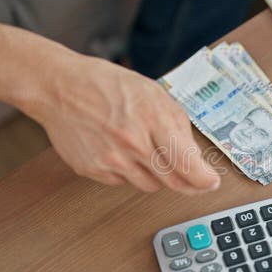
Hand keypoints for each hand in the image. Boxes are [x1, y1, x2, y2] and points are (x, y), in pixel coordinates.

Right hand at [27, 54, 219, 193]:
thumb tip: (194, 156)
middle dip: (189, 184)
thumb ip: (177, 124)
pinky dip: (129, 172)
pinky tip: (120, 150)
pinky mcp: (93, 171)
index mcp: (153, 119)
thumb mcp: (153, 93)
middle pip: (172, 182)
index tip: (211, 183)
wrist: (59, 87)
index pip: (188, 164)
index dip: (204, 180)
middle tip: (196, 181)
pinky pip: (123, 182)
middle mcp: (133, 144)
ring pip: (150, 185)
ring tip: (145, 149)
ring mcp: (111, 161)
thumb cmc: (107, 85)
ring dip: (156, 174)